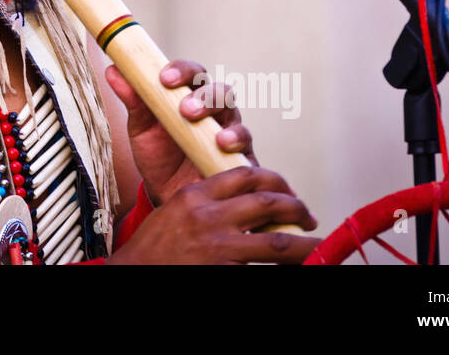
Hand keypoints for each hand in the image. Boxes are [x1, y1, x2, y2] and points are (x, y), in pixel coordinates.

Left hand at [105, 59, 253, 206]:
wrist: (165, 193)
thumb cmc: (158, 153)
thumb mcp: (141, 127)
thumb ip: (132, 98)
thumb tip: (113, 69)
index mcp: (191, 96)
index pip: (194, 73)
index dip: (182, 71)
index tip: (164, 78)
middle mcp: (214, 113)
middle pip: (221, 93)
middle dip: (206, 98)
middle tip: (187, 109)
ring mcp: (229, 136)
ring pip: (237, 121)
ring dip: (229, 128)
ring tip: (217, 137)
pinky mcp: (238, 163)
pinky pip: (246, 154)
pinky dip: (239, 150)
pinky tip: (226, 151)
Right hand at [108, 166, 320, 263]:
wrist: (130, 274)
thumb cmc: (151, 250)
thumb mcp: (174, 212)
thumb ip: (204, 201)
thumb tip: (239, 199)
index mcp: (195, 196)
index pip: (245, 174)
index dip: (273, 179)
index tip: (285, 190)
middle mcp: (209, 217)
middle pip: (267, 201)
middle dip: (295, 206)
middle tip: (307, 216)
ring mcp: (219, 247)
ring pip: (278, 240)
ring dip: (305, 243)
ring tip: (317, 244)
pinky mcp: (225, 271)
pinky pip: (264, 268)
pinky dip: (285, 268)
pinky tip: (299, 268)